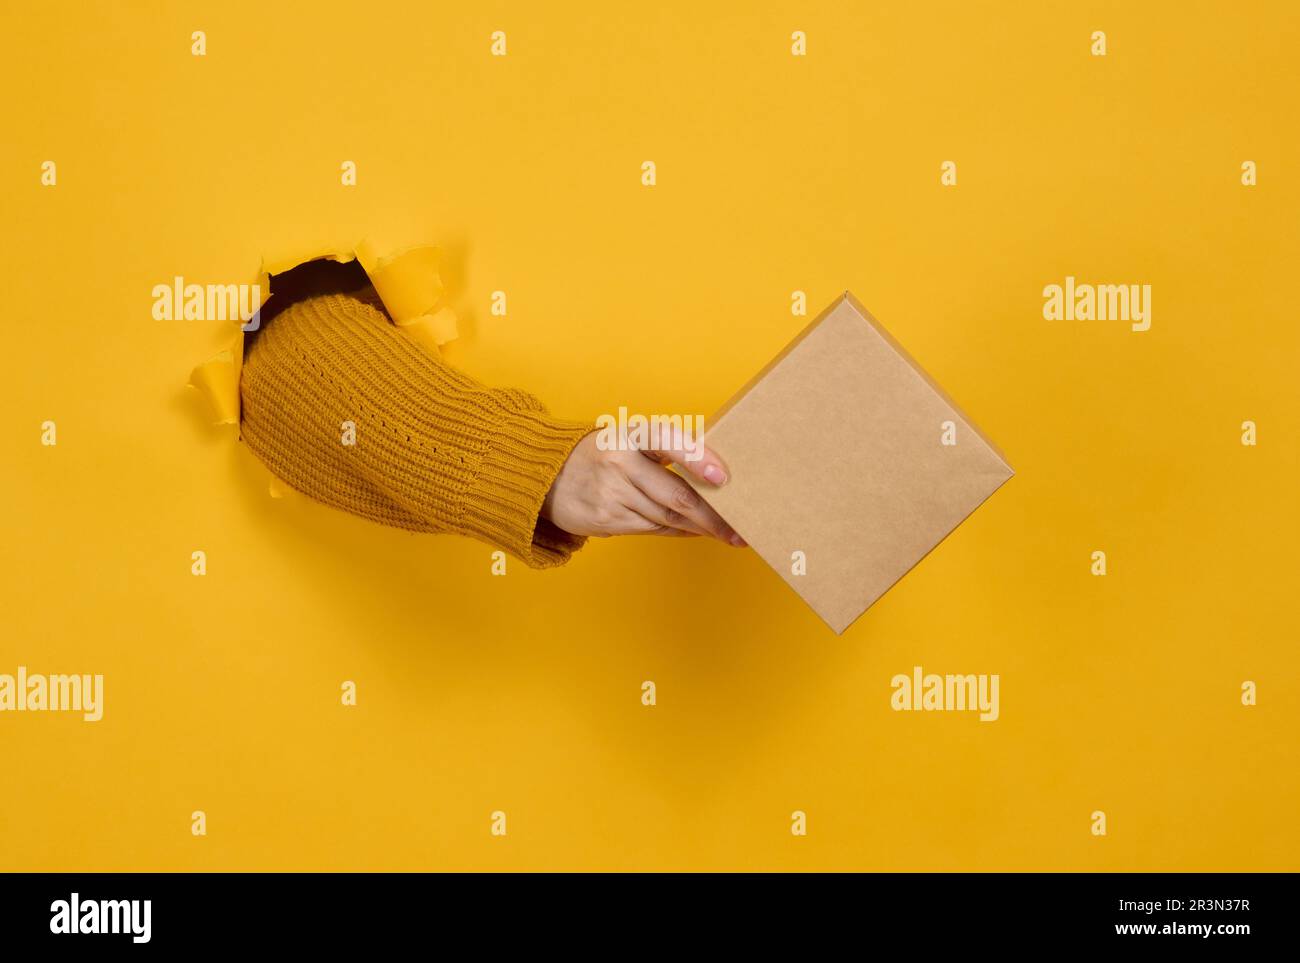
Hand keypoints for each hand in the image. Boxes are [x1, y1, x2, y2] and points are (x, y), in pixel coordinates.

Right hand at [541, 431, 745, 545]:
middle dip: (713, 515)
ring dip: (700, 527)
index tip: (722, 477)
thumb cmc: (604, 455)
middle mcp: (618, 462)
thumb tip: (716, 475)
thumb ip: (665, 452)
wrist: (547, 476)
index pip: (667, 439)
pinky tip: (694, 531)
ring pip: (668, 516)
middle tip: (740, 527)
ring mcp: (610, 494)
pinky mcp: (606, 520)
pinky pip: (653, 528)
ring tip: (726, 533)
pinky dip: (678, 531)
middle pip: (675, 494)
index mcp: (629, 434)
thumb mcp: (629, 441)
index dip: (696, 457)